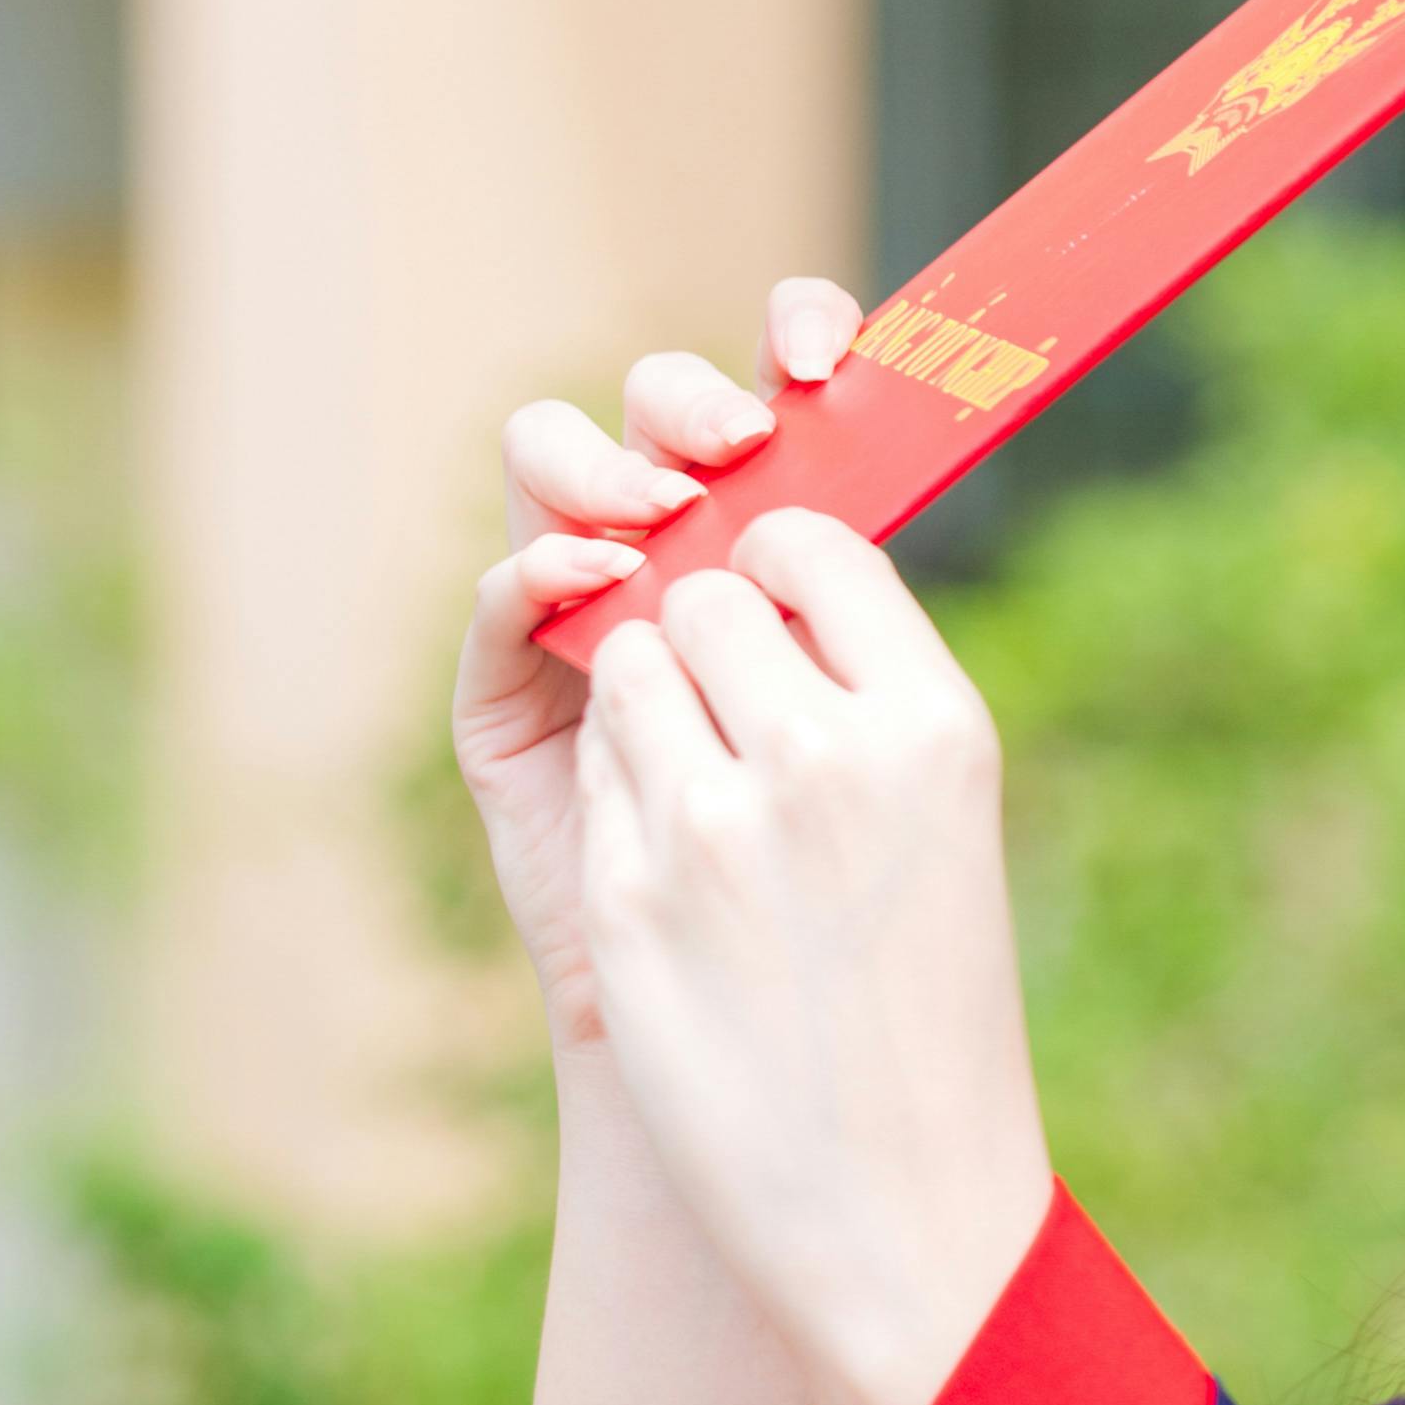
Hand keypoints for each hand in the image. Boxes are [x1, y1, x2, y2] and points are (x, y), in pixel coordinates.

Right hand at [456, 277, 861, 1047]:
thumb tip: (893, 467)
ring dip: (605, 467)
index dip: (795, 339)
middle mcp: (683, 565)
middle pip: (660, 420)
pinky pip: (501, 605)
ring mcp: (588, 626)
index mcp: (790, 545)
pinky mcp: (515, 707)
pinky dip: (538, 573)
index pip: (776, 393)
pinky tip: (590, 581)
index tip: (827, 348)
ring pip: (559, 476)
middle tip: (737, 439)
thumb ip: (874, 613)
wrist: (794, 1066)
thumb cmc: (867, 909)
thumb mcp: (902, 743)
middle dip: (691, 404)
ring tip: (655, 513)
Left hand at [574, 506, 1054, 1404]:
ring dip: (651, 715)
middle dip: (703, 642)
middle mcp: (821, 757)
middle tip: (734, 726)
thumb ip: (863, 704)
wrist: (903, 1212)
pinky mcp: (623, 896)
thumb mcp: (948, 833)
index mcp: (932, 731)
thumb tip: (747, 586)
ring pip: (630, 675)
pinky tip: (687, 892)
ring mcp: (710, 825)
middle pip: (702, 599)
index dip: (771, 566)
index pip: (808, 546)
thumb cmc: (933, 1019)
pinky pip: (596, 777)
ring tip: (711, 810)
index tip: (769, 608)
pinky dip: (625, 807)